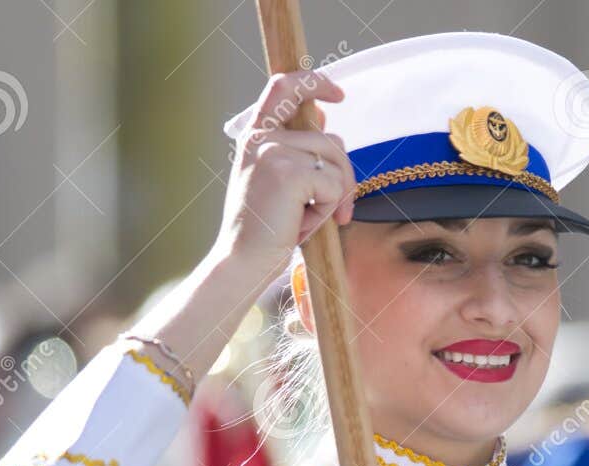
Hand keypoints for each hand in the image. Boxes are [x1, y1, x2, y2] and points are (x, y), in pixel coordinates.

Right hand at [212, 69, 355, 291]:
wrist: (242, 260)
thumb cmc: (266, 228)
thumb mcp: (280, 180)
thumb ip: (298, 148)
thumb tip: (323, 116)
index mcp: (256, 135)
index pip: (284, 86)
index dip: (314, 82)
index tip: (338, 94)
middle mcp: (261, 137)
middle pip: (330, 139)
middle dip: (345, 176)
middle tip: (340, 211)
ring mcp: (273, 152)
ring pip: (336, 163)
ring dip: (334, 197)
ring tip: (306, 218)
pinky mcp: (289, 172)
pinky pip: (334, 185)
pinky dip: (329, 209)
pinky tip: (303, 224)